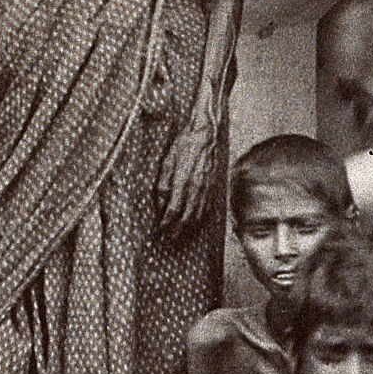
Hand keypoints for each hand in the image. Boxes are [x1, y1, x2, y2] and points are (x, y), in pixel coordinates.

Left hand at [156, 110, 223, 242]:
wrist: (206, 134)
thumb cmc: (185, 144)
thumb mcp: (167, 161)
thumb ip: (163, 184)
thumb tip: (160, 203)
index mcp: (183, 182)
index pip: (173, 210)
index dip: (166, 223)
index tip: (159, 230)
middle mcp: (196, 188)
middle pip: (186, 217)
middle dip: (177, 231)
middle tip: (168, 239)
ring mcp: (207, 188)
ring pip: (198, 215)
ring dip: (189, 228)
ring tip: (180, 235)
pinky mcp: (213, 186)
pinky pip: (208, 207)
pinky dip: (201, 218)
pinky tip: (196, 222)